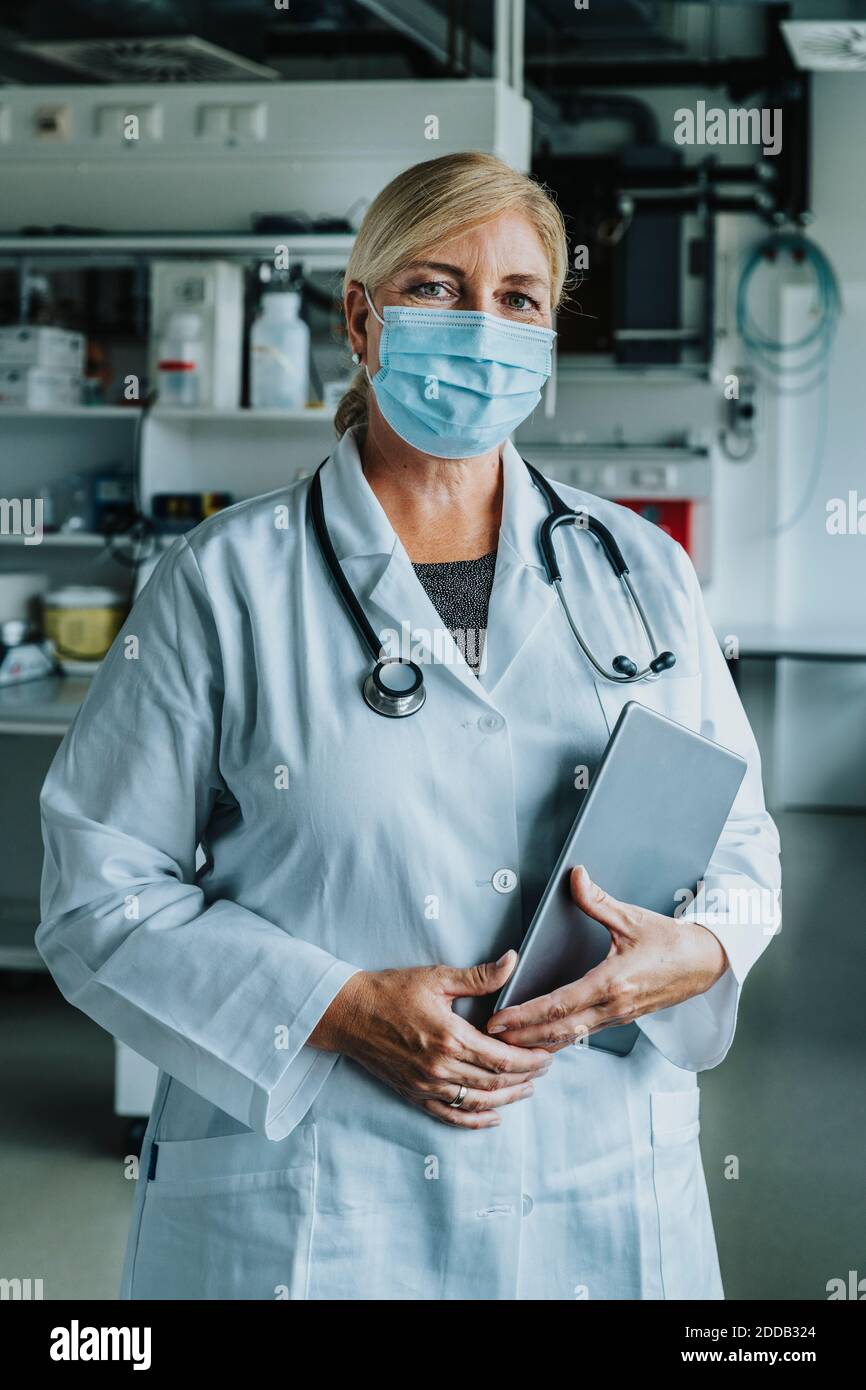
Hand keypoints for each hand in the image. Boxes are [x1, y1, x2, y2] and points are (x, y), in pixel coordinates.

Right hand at [310, 954, 551, 1127]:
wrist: (348, 1013)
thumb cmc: (391, 991)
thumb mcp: (437, 978)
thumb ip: (479, 976)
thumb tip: (512, 961)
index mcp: (450, 1037)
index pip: (503, 1057)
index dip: (530, 1060)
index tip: (547, 1056)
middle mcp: (440, 1067)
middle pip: (495, 1082)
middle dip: (525, 1078)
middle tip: (544, 1069)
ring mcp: (426, 1085)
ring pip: (477, 1101)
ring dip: (507, 1099)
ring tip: (527, 1090)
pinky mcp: (414, 1094)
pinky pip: (450, 1115)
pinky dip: (475, 1120)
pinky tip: (493, 1117)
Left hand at [486, 865, 728, 1050]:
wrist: (706, 964)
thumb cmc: (672, 942)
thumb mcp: (632, 918)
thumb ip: (598, 900)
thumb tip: (576, 877)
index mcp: (611, 982)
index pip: (558, 1004)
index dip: (525, 1014)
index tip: (500, 1019)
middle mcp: (612, 1006)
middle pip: (558, 1030)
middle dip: (522, 1037)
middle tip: (490, 1039)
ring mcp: (618, 1017)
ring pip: (571, 1037)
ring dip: (539, 1043)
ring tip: (509, 1046)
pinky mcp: (622, 1018)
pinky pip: (585, 1035)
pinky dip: (560, 1040)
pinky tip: (544, 1041)